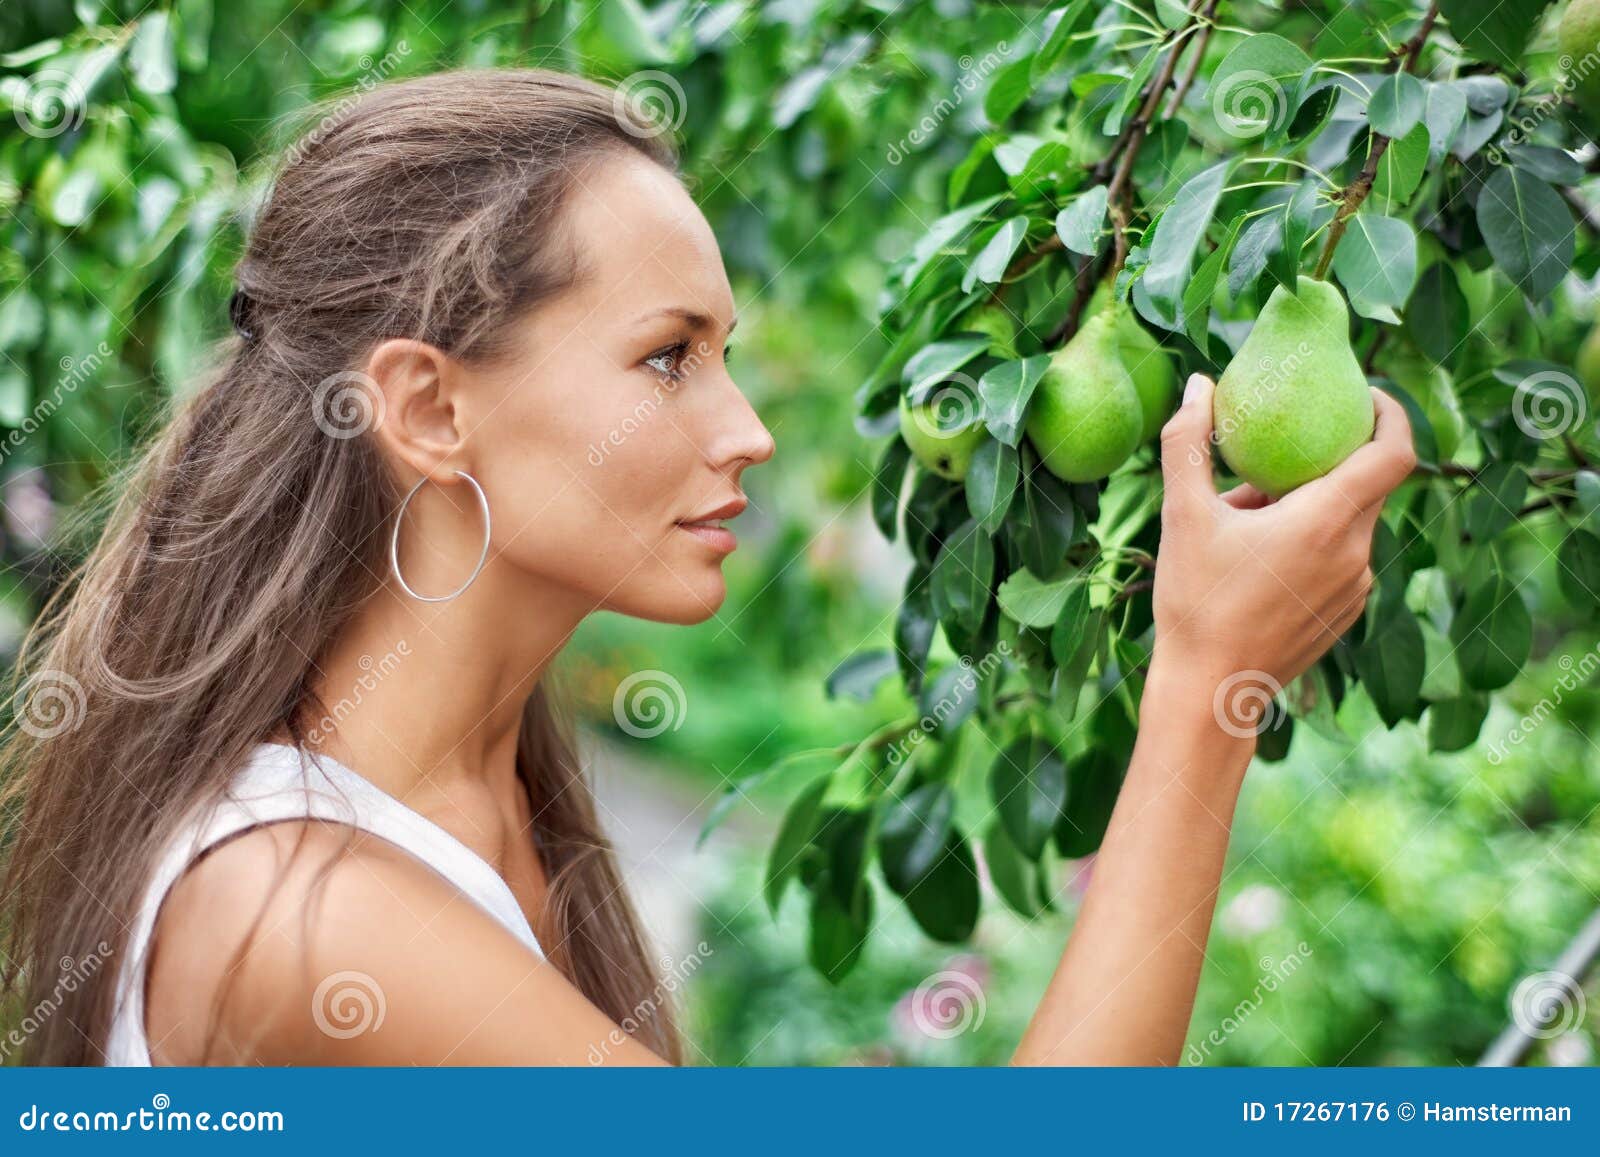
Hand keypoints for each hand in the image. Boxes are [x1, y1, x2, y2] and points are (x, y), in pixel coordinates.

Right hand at [1150, 373, 1415, 729]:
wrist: (1209, 692)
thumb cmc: (1197, 603)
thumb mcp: (1182, 516)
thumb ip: (1188, 444)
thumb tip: (1198, 384)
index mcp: (1329, 520)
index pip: (1395, 451)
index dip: (1391, 413)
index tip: (1364, 395)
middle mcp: (1356, 552)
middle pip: (1365, 484)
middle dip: (1327, 460)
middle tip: (1277, 454)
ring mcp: (1355, 589)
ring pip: (1348, 524)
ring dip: (1312, 505)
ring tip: (1248, 517)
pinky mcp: (1344, 615)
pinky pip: (1340, 560)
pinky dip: (1311, 543)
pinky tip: (1258, 558)